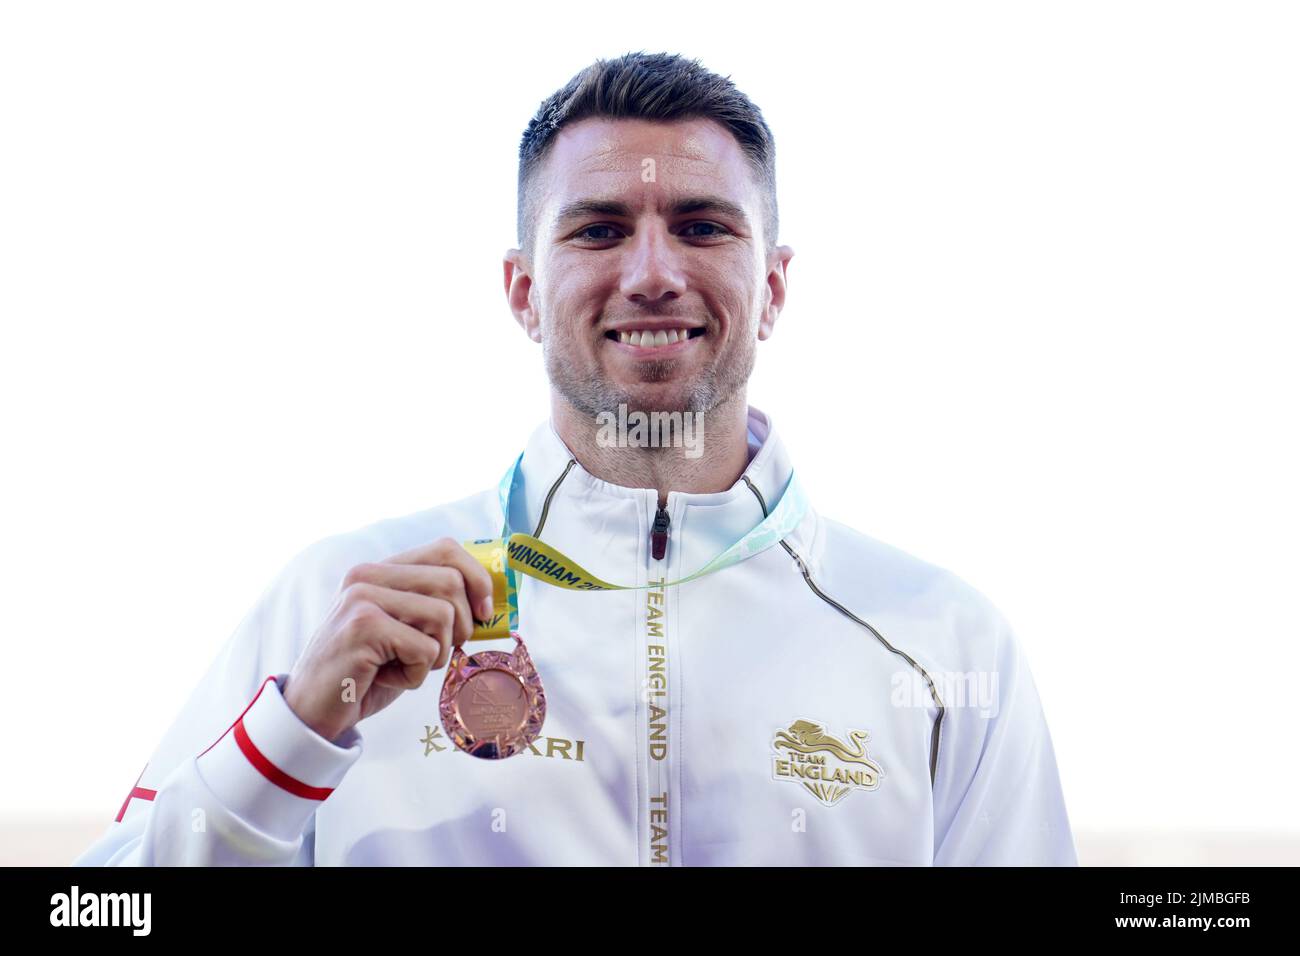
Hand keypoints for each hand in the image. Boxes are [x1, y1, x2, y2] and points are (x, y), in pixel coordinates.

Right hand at [283, 537, 495, 742]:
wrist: (311, 711)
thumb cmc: (367, 672)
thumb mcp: (403, 631)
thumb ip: (433, 606)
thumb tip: (490, 602)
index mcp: (379, 569)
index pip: (445, 549)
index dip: (477, 578)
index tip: (484, 612)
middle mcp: (367, 575)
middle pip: (451, 581)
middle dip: (461, 625)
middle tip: (439, 653)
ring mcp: (362, 598)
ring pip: (443, 615)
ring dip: (436, 654)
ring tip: (405, 666)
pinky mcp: (363, 628)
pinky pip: (425, 649)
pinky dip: (416, 675)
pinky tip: (387, 679)